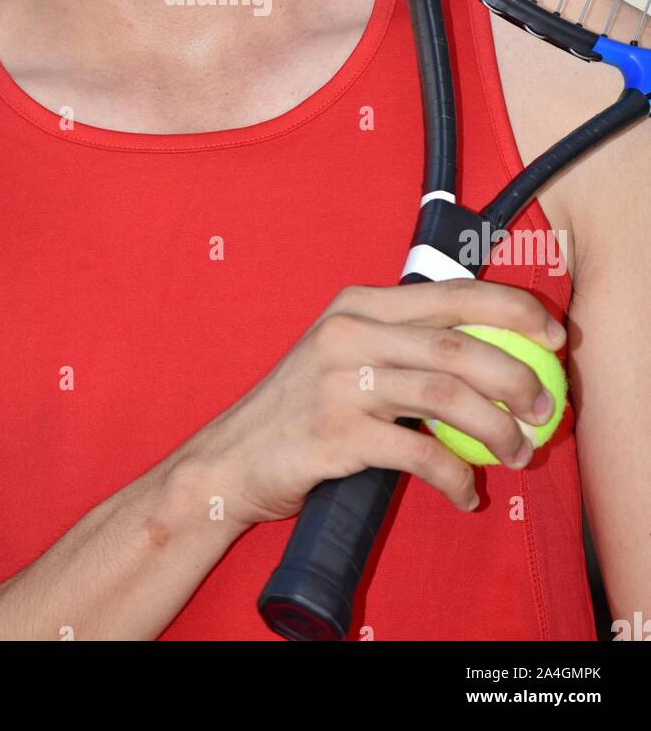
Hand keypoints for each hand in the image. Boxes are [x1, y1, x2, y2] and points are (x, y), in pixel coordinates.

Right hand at [178, 279, 565, 527]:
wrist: (231, 457)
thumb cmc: (300, 409)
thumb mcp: (345, 353)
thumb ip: (401, 344)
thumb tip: (489, 354)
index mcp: (358, 304)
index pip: (451, 293)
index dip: (512, 310)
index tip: (553, 335)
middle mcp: (348, 333)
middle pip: (455, 344)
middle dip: (517, 375)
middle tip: (546, 407)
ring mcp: (338, 382)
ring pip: (444, 395)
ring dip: (496, 428)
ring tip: (519, 452)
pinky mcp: (334, 434)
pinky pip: (416, 455)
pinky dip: (454, 476)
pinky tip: (466, 492)